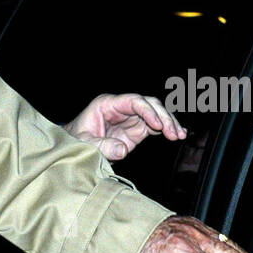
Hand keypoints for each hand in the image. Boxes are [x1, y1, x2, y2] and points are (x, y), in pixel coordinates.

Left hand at [64, 93, 185, 161]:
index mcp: (107, 104)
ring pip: (156, 113)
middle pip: (149, 104)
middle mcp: (122, 108)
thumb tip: (122, 150)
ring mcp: (131, 117)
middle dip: (163, 117)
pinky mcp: (136, 129)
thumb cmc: (76, 141)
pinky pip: (156, 126)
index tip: (157, 125)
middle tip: (173, 133)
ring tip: (179, 135)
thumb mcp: (84, 143)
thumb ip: (102, 146)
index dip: (148, 111)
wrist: (74, 147)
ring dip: (169, 123)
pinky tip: (178, 135)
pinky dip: (167, 129)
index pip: (133, 101)